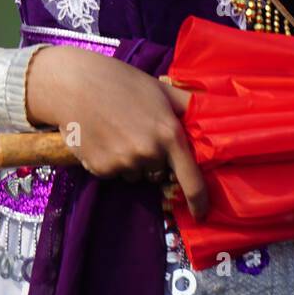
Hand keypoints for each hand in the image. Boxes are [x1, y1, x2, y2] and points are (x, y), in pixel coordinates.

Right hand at [44, 47, 207, 221]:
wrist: (76, 84)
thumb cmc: (123, 81)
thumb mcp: (162, 89)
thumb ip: (189, 105)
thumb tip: (217, 111)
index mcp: (168, 134)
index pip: (191, 180)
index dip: (199, 200)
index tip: (201, 212)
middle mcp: (148, 153)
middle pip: (159, 172)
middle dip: (155, 159)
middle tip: (140, 132)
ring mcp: (122, 163)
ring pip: (135, 174)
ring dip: (132, 161)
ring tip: (119, 131)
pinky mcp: (100, 169)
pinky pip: (114, 173)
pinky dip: (112, 161)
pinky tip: (103, 137)